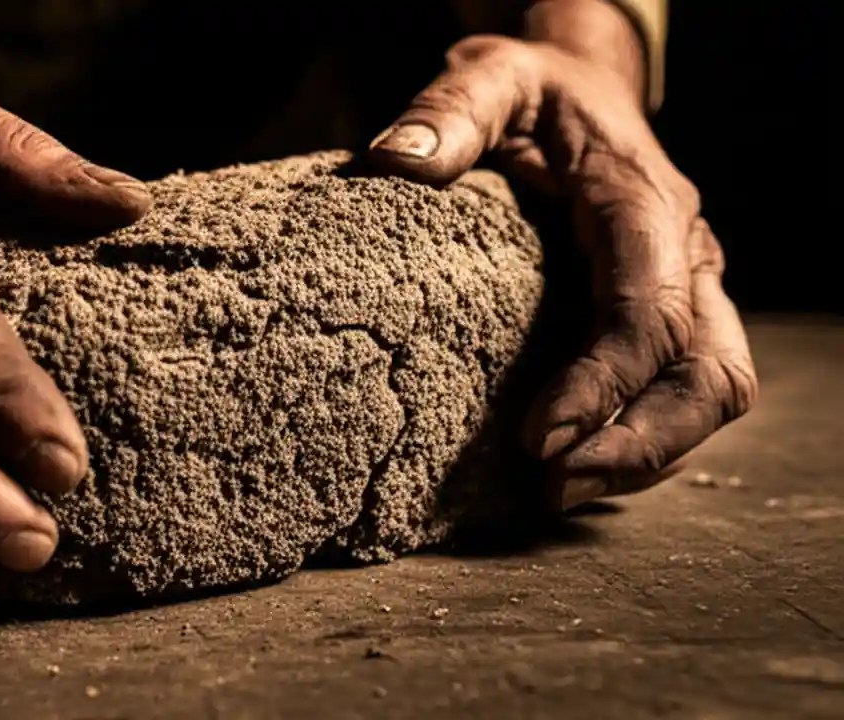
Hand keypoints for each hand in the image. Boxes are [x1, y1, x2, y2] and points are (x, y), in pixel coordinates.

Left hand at [367, 32, 756, 510]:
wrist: (581, 89)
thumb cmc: (534, 93)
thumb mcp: (492, 80)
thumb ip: (450, 113)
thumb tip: (394, 161)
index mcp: (643, 203)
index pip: (649, 311)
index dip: (603, 384)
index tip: (536, 439)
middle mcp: (682, 253)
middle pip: (710, 370)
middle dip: (643, 444)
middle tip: (556, 488)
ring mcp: (685, 287)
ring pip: (709, 388)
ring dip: (646, 455)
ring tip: (558, 493)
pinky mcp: (665, 313)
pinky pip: (680, 390)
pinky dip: (640, 439)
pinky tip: (574, 467)